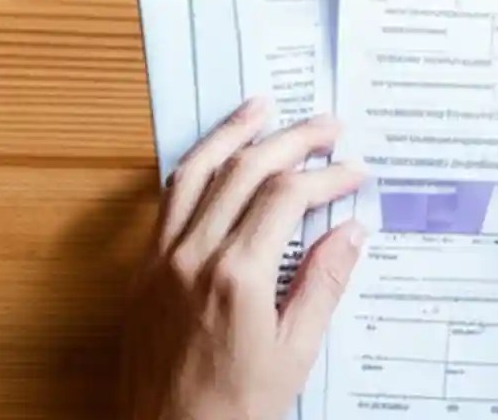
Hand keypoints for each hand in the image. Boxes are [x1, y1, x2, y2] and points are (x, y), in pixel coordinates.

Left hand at [120, 97, 366, 419]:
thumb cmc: (232, 409)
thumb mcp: (294, 353)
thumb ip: (322, 284)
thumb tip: (352, 233)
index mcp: (237, 276)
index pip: (286, 197)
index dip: (326, 176)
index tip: (354, 173)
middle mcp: (193, 256)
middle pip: (244, 170)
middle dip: (290, 139)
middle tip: (326, 125)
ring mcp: (162, 259)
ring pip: (196, 172)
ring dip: (232, 133)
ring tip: (260, 107)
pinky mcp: (143, 271)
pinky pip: (168, 200)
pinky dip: (194, 167)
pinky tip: (213, 156)